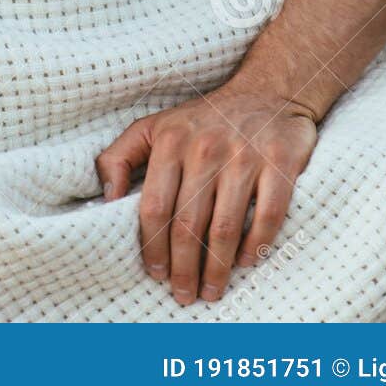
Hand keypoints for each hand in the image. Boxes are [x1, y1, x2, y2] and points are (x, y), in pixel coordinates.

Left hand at [96, 81, 317, 305]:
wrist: (267, 91)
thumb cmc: (202, 120)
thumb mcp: (153, 126)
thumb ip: (119, 157)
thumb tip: (106, 199)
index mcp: (170, 140)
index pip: (155, 207)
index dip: (153, 247)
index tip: (156, 274)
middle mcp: (206, 147)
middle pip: (188, 224)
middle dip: (183, 269)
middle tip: (184, 294)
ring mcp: (244, 154)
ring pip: (225, 227)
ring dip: (216, 268)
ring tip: (212, 290)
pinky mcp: (280, 161)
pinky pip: (267, 215)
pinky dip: (256, 245)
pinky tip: (245, 261)